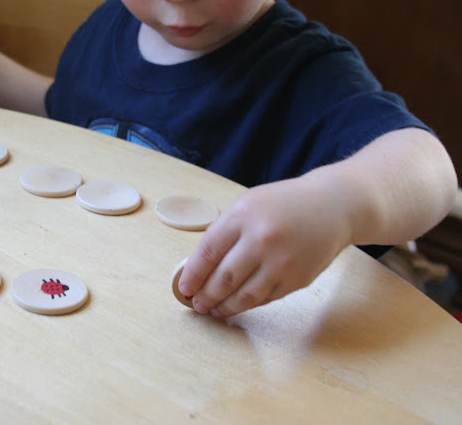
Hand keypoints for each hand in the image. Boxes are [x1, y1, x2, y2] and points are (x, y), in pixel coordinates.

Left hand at [177, 176, 350, 317]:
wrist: (331, 207)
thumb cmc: (282, 205)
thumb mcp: (246, 205)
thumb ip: (223, 231)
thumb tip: (198, 267)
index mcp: (242, 216)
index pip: (208, 253)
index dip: (192, 275)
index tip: (184, 288)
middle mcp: (262, 239)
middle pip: (224, 279)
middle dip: (205, 296)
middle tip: (196, 304)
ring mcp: (282, 261)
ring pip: (244, 296)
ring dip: (224, 307)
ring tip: (213, 310)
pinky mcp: (298, 278)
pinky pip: (266, 298)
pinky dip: (248, 305)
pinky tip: (237, 305)